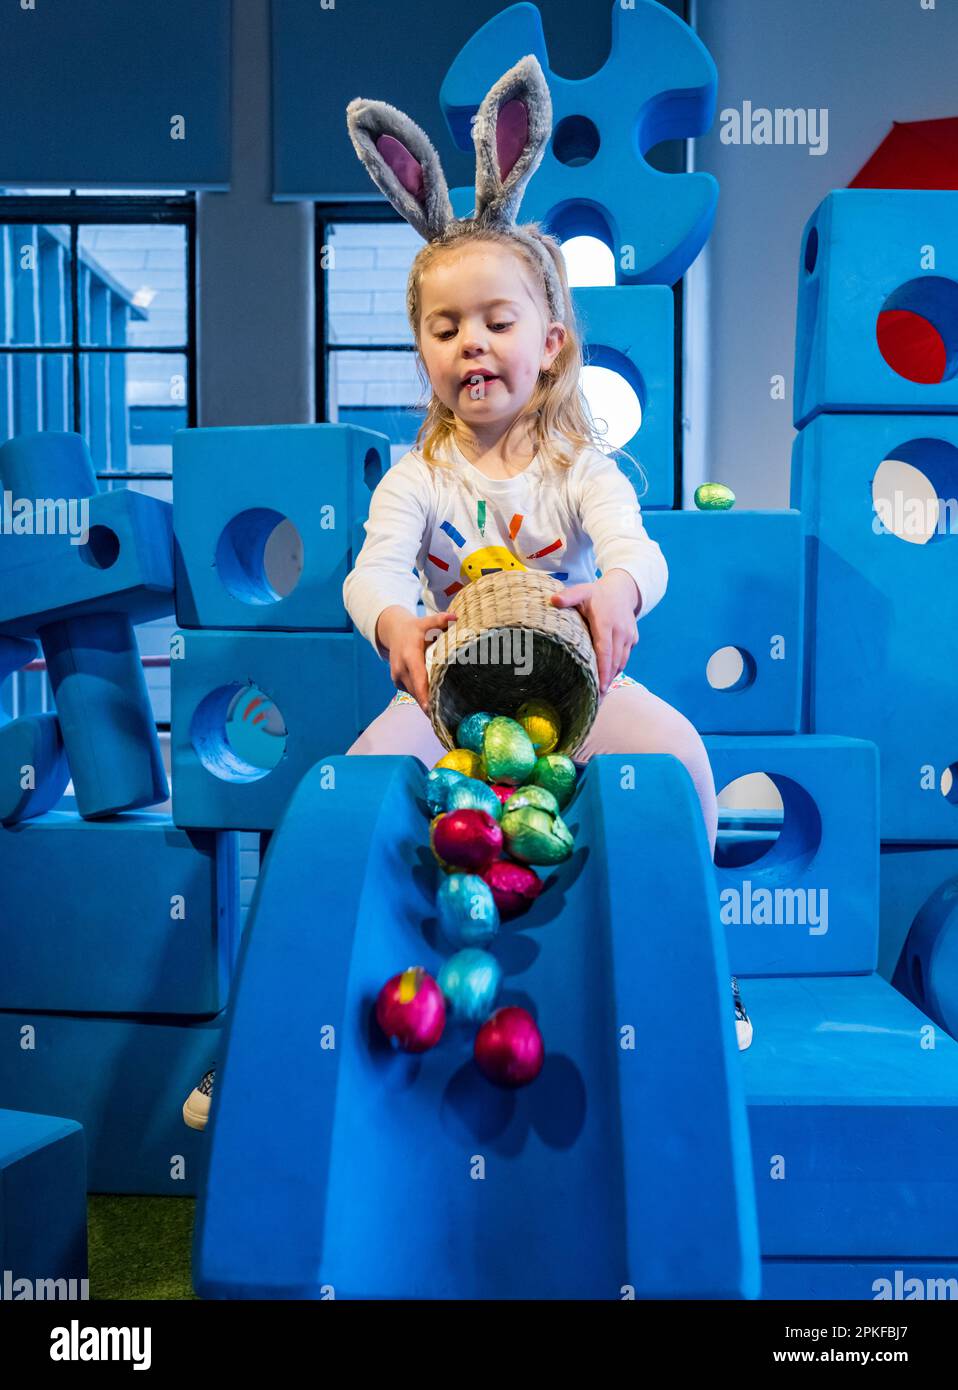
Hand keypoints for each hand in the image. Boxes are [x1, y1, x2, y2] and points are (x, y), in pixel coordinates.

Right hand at [375, 606, 457, 712]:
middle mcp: (401, 669)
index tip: (431, 710)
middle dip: (430, 704)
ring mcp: (397, 678)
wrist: (393, 633)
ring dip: (427, 702)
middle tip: (448, 716)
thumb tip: (455, 617)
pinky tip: (435, 702)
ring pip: (415, 694)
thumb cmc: (414, 629)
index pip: (418, 679)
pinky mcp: (398, 682)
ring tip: (444, 713)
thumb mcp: (426, 622)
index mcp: (409, 656)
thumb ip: (440, 620)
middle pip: (418, 691)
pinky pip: (413, 692)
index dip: (424, 696)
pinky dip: (422, 697)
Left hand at [550, 571, 639, 693]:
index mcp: (607, 623)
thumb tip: (552, 601)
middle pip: (614, 662)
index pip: (605, 651)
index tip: (599, 688)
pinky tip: (607, 679)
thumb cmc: (597, 593)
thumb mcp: (581, 591)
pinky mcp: (633, 639)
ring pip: (621, 662)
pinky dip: (616, 669)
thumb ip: (568, 596)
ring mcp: (629, 636)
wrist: (623, 590)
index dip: (603, 671)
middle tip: (596, 700)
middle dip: (606, 682)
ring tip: (600, 694)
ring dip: (612, 678)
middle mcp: (621, 632)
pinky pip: (624, 658)